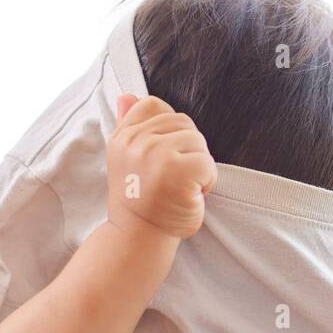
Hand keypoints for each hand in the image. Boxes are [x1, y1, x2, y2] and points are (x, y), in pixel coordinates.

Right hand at [107, 94, 216, 240]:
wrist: (139, 236)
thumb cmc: (140, 198)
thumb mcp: (126, 158)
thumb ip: (128, 124)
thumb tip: (126, 96)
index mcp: (123, 136)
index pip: (153, 105)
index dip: (169, 129)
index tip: (163, 156)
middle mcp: (136, 142)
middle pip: (183, 123)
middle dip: (187, 150)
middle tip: (172, 177)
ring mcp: (156, 155)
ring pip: (198, 141)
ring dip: (198, 166)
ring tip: (180, 186)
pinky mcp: (178, 171)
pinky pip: (208, 163)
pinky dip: (207, 182)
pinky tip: (190, 195)